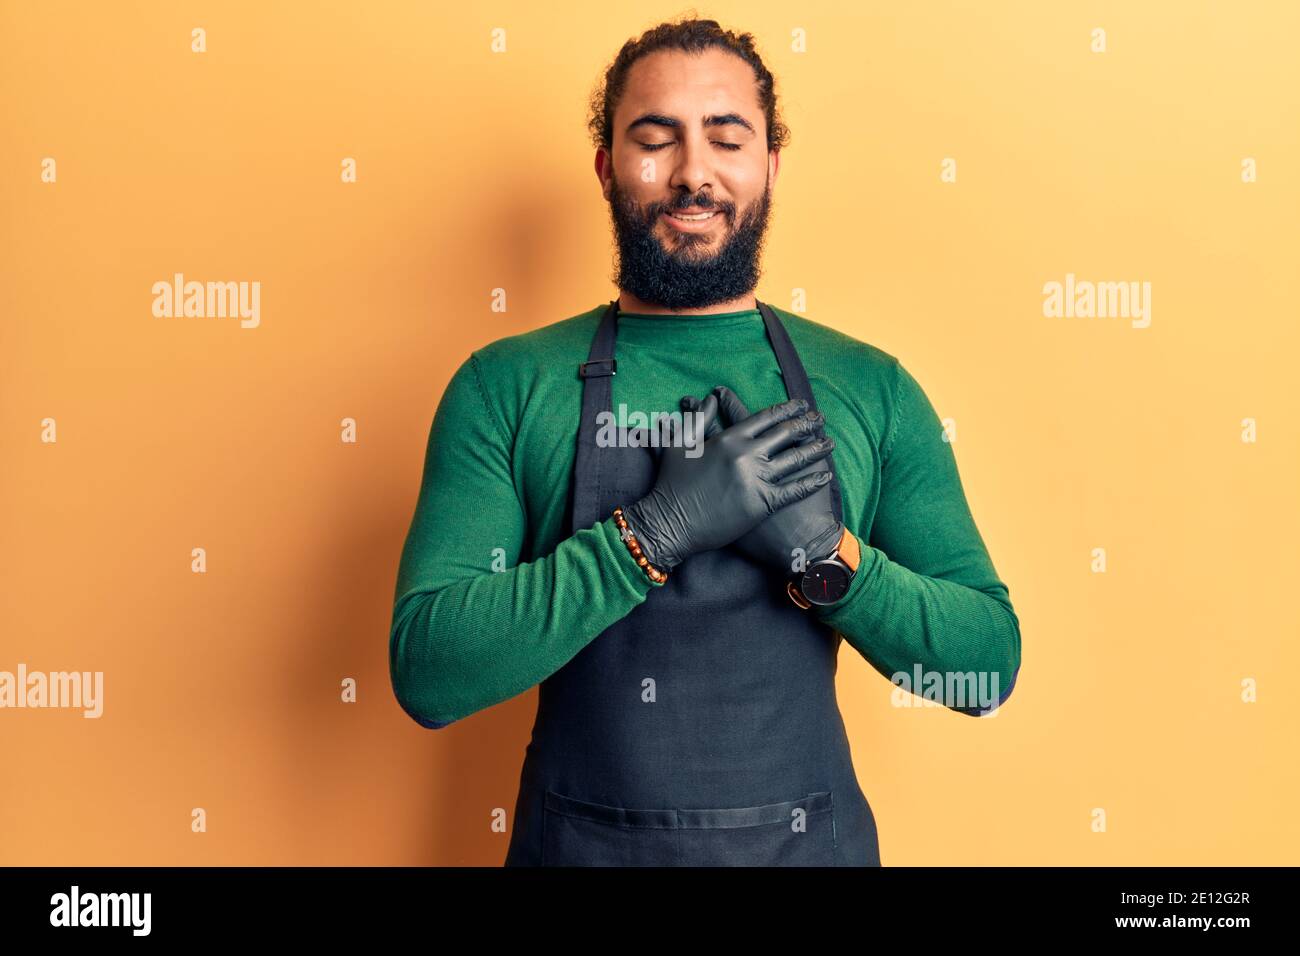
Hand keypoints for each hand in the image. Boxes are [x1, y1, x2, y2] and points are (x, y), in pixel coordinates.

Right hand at [621, 388, 834, 570]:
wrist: (670, 523)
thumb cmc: (673, 485)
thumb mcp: (681, 446)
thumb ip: (697, 420)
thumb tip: (709, 400)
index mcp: (729, 438)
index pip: (766, 417)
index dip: (787, 409)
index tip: (801, 405)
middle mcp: (746, 454)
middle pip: (785, 433)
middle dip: (807, 424)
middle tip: (821, 419)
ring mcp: (756, 479)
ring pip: (795, 459)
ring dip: (816, 449)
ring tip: (830, 443)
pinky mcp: (762, 503)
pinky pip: (794, 490)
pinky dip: (812, 482)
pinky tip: (825, 476)